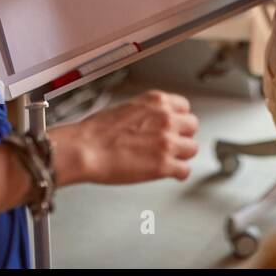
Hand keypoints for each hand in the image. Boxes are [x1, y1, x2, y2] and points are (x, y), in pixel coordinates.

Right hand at [50, 90, 198, 184]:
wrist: (84, 149)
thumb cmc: (96, 131)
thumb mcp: (127, 107)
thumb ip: (148, 112)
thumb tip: (154, 121)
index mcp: (157, 101)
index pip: (185, 107)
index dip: (178, 120)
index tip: (175, 127)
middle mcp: (166, 119)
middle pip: (192, 127)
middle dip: (182, 136)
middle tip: (171, 144)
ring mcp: (167, 142)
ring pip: (192, 149)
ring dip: (181, 155)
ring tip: (169, 159)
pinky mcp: (163, 165)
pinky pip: (184, 171)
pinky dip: (178, 174)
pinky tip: (170, 173)